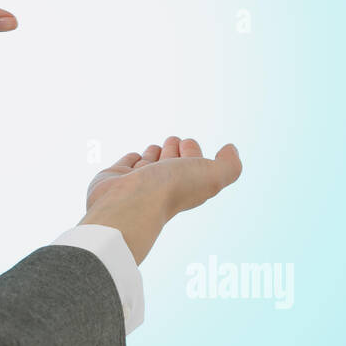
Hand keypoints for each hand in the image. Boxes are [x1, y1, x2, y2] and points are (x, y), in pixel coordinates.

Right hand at [81, 137, 241, 264]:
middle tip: (174, 141)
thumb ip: (229, 166)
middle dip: (174, 150)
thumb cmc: (170, 190)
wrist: (128, 204)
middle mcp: (162, 184)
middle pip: (171, 163)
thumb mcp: (212, 176)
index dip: (192, 151)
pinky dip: (131, 159)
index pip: (191, 164)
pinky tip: (135, 157)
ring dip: (154, 154)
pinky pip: (125, 165)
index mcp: (186, 184)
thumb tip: (231, 149)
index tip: (187, 142)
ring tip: (157, 147)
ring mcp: (137, 182)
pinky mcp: (114, 178)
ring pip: (149, 163)